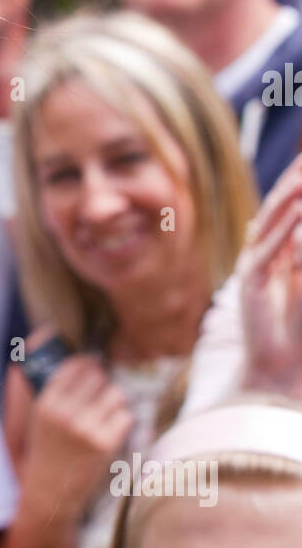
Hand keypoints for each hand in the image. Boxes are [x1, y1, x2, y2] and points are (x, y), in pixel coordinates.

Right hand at [22, 355, 133, 520]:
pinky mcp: (104, 444)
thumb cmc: (48, 451)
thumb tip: (81, 360)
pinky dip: (123, 422)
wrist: (50, 493)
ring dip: (116, 402)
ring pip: (116, 394)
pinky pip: (125, 417)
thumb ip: (57, 391)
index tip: (95, 365)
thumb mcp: (41, 418)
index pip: (75, 365)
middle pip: (98, 376)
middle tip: (102, 395)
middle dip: (104, 382)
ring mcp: (85, 428)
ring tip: (108, 414)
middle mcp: (64, 413)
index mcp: (46, 403)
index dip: (89, 363)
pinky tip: (113, 431)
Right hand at [239, 154, 301, 395]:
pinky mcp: (250, 282)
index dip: (296, 184)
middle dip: (292, 183)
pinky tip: (298, 210)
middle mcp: (263, 252)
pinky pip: (268, 249)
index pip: (289, 209)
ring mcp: (254, 265)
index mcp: (278, 249)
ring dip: (287, 198)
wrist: (281, 365)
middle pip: (277, 208)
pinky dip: (284, 229)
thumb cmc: (300, 326)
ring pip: (270, 223)